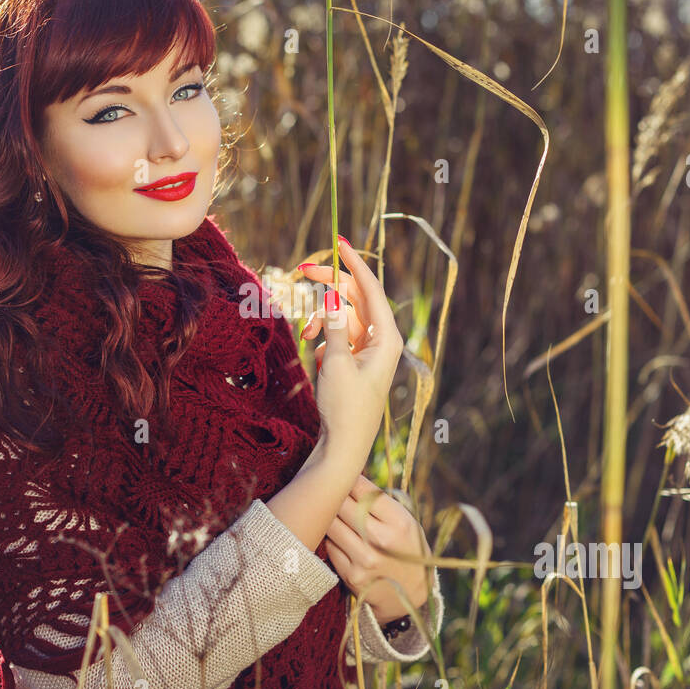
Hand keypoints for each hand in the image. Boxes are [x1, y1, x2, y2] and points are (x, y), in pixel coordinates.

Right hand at [297, 237, 403, 478]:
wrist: (344, 446)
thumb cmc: (345, 407)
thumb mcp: (336, 362)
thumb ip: (335, 324)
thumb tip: (335, 293)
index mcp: (387, 338)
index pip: (371, 288)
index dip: (354, 263)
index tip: (339, 242)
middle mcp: (381, 340)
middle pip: (355, 298)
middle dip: (329, 286)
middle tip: (302, 270)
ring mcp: (368, 350)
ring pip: (342, 316)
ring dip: (321, 319)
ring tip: (306, 336)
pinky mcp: (355, 361)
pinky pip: (337, 336)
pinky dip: (323, 339)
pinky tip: (316, 358)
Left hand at [325, 474, 432, 624]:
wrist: (410, 596)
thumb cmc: (406, 549)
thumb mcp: (407, 523)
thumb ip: (382, 502)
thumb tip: (351, 476)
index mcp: (399, 522)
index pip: (364, 490)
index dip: (350, 479)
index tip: (344, 474)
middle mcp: (381, 540)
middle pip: (343, 504)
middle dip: (335, 494)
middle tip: (328, 487)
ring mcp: (364, 559)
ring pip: (331, 524)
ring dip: (327, 515)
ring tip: (326, 508)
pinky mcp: (350, 575)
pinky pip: (330, 546)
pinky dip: (330, 537)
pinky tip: (334, 534)